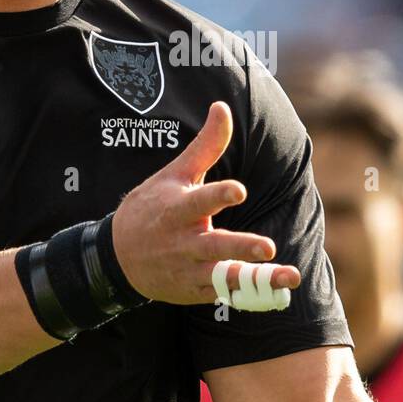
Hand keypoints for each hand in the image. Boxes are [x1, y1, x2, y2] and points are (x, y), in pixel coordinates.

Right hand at [111, 101, 301, 306]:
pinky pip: (223, 294)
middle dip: (241, 247)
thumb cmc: (151, 208)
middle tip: (268, 248)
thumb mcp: (174, 174)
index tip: (239, 190)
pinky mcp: (194, 290)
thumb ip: (205, 146)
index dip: (219, 195)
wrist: (116, 257)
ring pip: (223, 276)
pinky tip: (275, 294)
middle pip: (215, 245)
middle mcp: (184, 241)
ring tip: (287, 278)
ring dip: (255, 279)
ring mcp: (189, 269)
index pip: (200, 201)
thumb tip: (222, 107)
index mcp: (178, 209)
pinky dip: (247, 294)